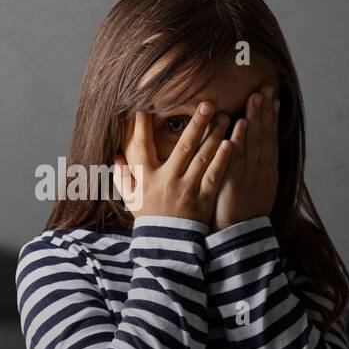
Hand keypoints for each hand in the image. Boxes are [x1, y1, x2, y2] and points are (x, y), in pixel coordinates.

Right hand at [114, 101, 233, 224]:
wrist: (168, 245)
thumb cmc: (149, 218)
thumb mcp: (130, 198)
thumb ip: (122, 177)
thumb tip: (116, 156)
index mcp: (146, 177)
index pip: (142, 147)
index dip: (141, 128)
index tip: (143, 109)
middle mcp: (167, 180)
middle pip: (183, 146)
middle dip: (195, 123)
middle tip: (206, 103)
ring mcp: (187, 189)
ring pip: (203, 156)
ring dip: (214, 134)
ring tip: (224, 115)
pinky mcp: (204, 199)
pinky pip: (215, 175)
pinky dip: (223, 158)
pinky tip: (232, 142)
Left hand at [212, 86, 279, 230]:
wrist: (239, 239)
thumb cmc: (241, 211)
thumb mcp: (251, 186)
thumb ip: (249, 164)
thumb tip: (246, 143)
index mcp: (267, 171)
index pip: (270, 138)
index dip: (271, 117)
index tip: (273, 96)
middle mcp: (262, 170)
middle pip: (265, 136)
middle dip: (265, 111)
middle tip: (265, 87)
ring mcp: (250, 176)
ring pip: (254, 143)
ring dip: (255, 119)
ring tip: (256, 97)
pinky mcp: (234, 183)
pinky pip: (237, 158)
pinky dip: (240, 140)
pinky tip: (240, 125)